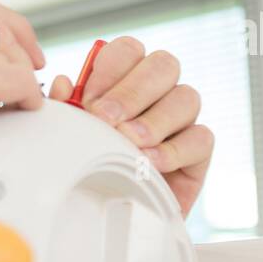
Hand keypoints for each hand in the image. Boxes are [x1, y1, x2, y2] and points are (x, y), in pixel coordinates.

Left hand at [47, 36, 213, 217]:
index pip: (129, 50)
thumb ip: (66, 108)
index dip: (110, 69)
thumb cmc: (92, 164)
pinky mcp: (198, 151)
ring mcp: (182, 119)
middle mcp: (160, 92)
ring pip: (187, 97)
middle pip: (163, 65)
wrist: (111, 211)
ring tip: (129, 142)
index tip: (88, 98)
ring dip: (154, 120)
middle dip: (132, 92)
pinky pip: (200, 138)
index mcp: (127, 78)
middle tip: (106, 119)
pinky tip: (150, 162)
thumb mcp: (73, 135)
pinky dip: (173, 150)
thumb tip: (62, 84)